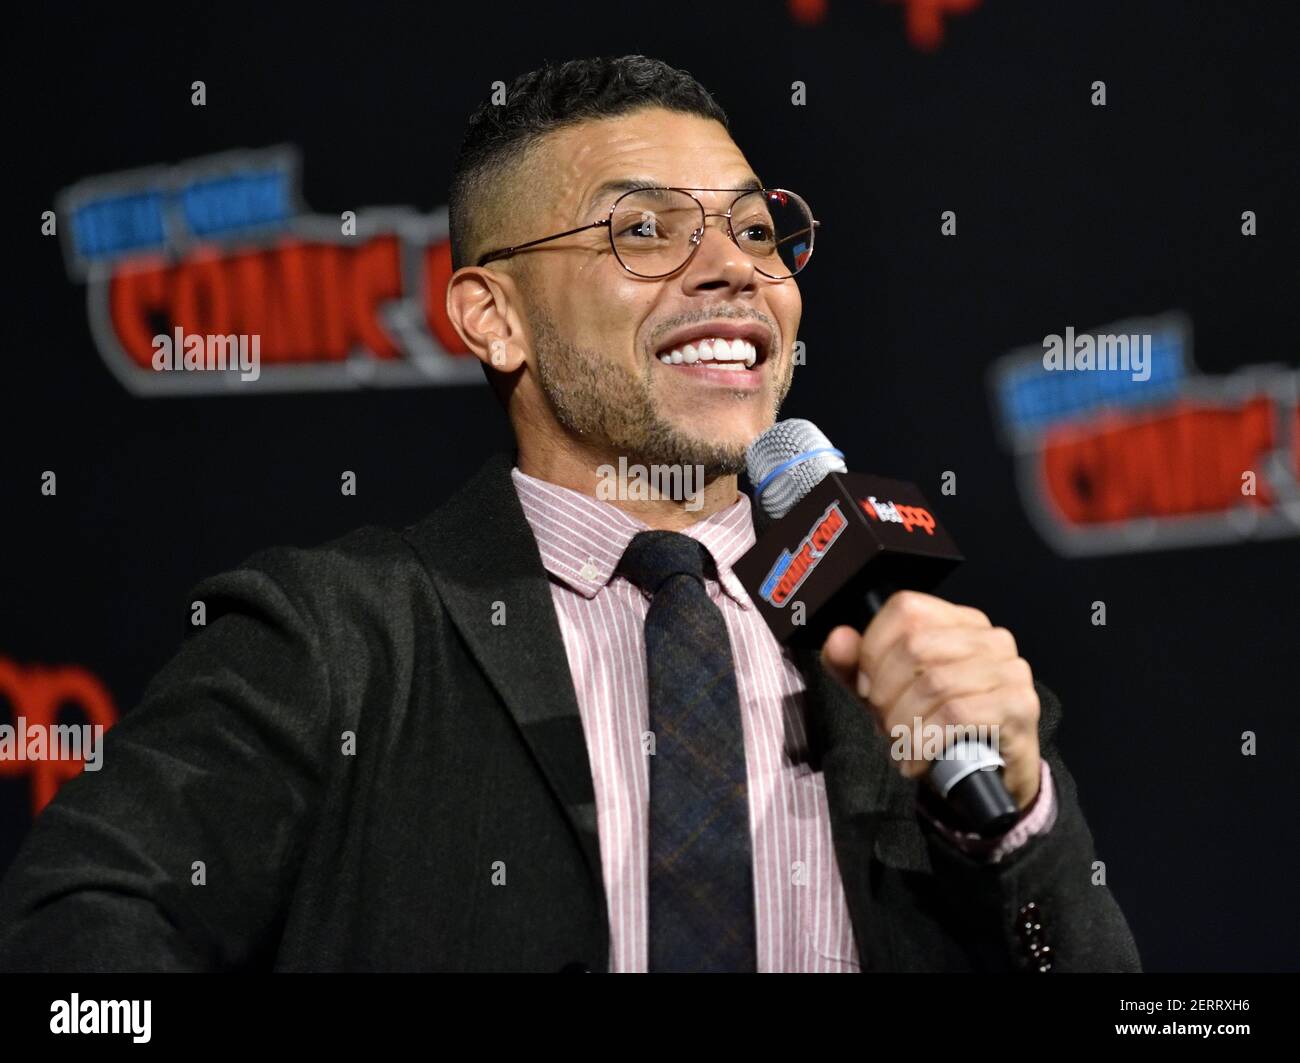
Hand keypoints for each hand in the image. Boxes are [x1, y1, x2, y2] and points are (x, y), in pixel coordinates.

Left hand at [819, 590, 1040, 810]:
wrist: (988, 777)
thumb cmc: (937, 727)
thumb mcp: (887, 694)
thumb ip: (855, 667)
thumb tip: (839, 639)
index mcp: (958, 621)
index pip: (906, 609)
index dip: (874, 650)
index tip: (868, 689)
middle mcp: (990, 637)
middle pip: (916, 647)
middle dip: (888, 695)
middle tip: (887, 726)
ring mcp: (1010, 669)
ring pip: (934, 684)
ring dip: (905, 725)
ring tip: (903, 746)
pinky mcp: (1020, 704)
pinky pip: (957, 716)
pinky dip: (926, 743)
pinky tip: (919, 760)